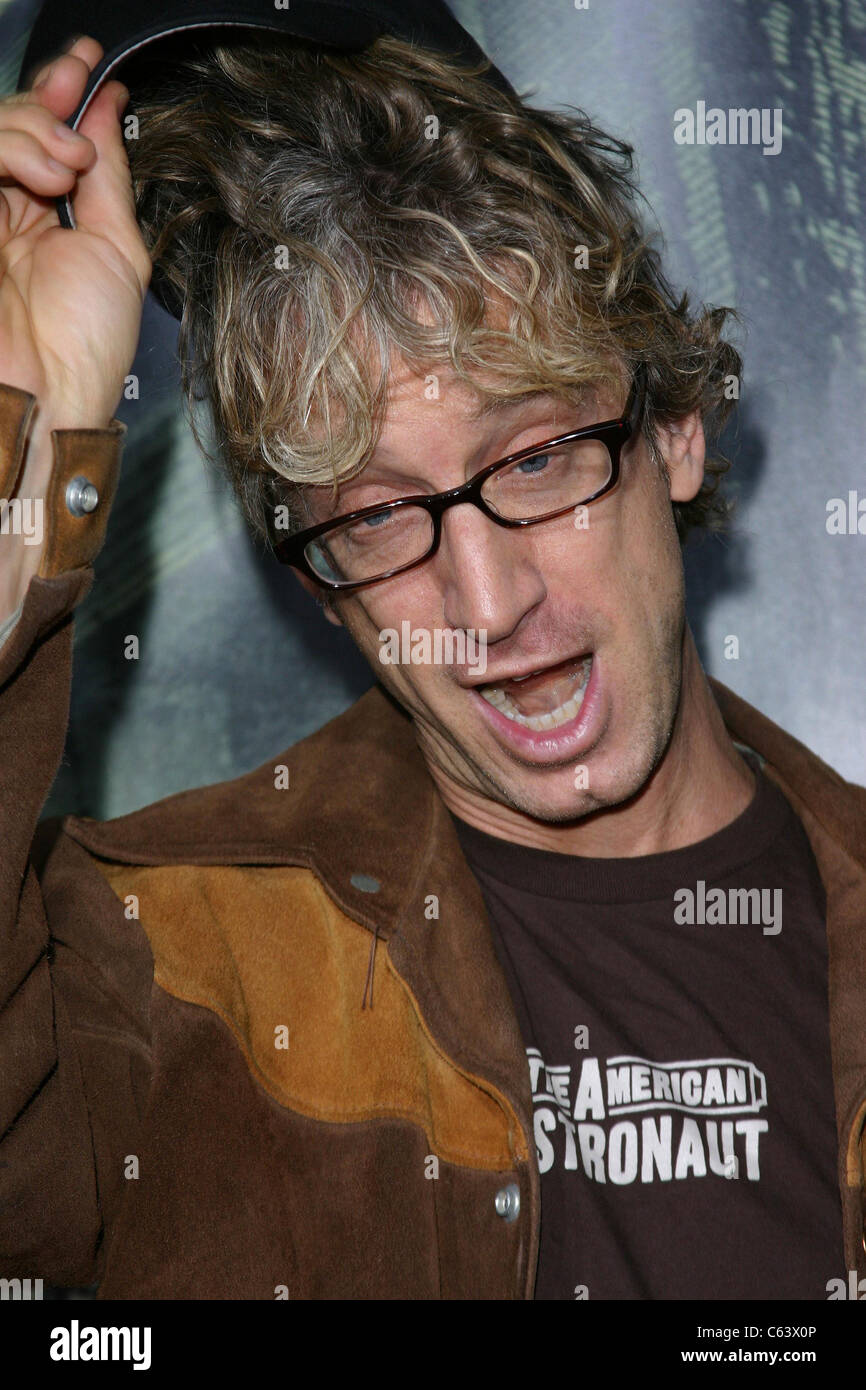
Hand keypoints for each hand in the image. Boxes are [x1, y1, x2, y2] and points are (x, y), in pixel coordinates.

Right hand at [0, 34, 150, 426]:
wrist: (52, 392)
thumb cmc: (83, 348)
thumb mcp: (118, 248)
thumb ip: (109, 175)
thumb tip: (109, 110)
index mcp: (39, 219)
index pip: (38, 135)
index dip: (61, 93)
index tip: (91, 68)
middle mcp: (1, 211)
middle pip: (9, 119)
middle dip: (50, 109)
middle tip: (79, 146)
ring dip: (34, 127)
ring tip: (66, 165)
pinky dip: (12, 146)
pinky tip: (45, 175)